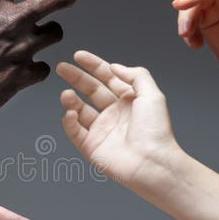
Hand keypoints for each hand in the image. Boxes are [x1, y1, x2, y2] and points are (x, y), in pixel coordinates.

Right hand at [57, 53, 179, 188]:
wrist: (153, 163)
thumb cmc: (156, 132)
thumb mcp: (152, 95)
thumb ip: (135, 75)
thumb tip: (114, 66)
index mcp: (128, 101)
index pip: (107, 78)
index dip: (93, 65)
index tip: (78, 56)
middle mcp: (114, 114)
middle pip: (90, 90)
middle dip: (75, 78)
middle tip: (62, 68)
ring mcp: (102, 130)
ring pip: (80, 110)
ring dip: (71, 100)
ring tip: (66, 95)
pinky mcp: (92, 147)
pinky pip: (75, 132)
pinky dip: (70, 122)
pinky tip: (70, 114)